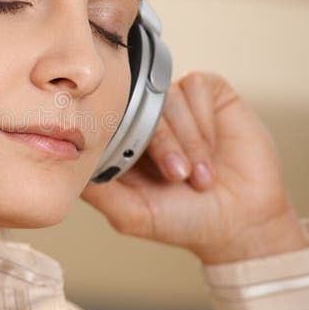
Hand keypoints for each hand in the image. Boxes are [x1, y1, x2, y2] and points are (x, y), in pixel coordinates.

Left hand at [81, 71, 308, 263]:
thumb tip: (66, 167)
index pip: (105, 121)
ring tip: (201, 176)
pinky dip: (204, 124)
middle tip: (178, 177)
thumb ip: (98, 191)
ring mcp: (174, 102)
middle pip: (137, 108)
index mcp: (121, 141)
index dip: (117, 136)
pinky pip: (195, 89)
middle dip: (161, 144)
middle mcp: (145, 117)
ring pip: (168, 99)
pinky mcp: (206, 92)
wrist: (243, 220)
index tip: (131, 162)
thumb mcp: (133, 214)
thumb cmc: (185, 219)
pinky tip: (214, 151)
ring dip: (188, 141)